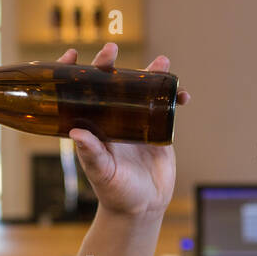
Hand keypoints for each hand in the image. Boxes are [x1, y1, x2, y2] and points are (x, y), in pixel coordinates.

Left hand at [57, 42, 190, 218]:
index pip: (78, 93)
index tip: (73, 54)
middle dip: (109, 63)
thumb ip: (92, 155)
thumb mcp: (102, 173)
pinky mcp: (157, 129)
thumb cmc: (115, 192)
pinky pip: (166, 107)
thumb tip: (76, 134)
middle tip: (111, 49)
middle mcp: (111, 119)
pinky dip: (176, 98)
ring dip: (151, 73)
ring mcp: (135, 121)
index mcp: (93, 126)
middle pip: (109, 83)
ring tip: (162, 62)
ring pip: (142, 90)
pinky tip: (183, 95)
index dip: (73, 72)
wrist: (142, 207)